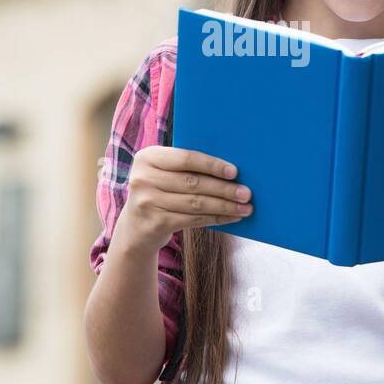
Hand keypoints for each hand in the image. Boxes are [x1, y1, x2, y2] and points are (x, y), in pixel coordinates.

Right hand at [118, 146, 252, 253]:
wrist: (137, 226)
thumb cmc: (161, 191)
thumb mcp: (164, 173)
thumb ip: (186, 166)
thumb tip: (230, 169)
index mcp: (148, 157)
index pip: (186, 158)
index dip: (212, 165)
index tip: (235, 172)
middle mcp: (143, 178)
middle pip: (193, 183)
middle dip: (224, 189)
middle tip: (247, 193)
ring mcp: (147, 202)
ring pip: (196, 203)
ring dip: (224, 206)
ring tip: (245, 208)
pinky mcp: (155, 224)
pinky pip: (193, 220)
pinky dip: (215, 218)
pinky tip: (231, 217)